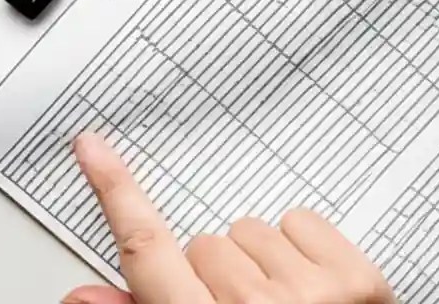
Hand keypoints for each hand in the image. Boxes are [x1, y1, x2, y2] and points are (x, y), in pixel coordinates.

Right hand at [64, 134, 394, 303]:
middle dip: (214, 274)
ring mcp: (311, 294)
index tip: (94, 148)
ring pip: (251, 230)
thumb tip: (81, 294)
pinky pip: (300, 221)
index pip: (146, 248)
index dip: (116, 190)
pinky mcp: (357, 280)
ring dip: (260, 263)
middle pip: (204, 244)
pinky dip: (300, 251)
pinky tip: (308, 291)